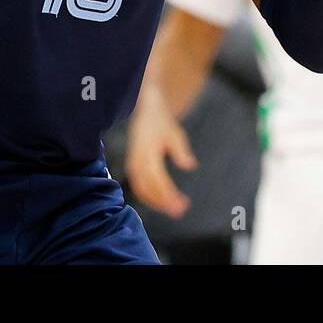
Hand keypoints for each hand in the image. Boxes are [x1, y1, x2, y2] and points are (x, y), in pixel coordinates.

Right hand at [125, 93, 197, 218]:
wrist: (147, 110)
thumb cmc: (163, 122)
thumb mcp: (175, 133)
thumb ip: (181, 151)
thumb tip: (190, 166)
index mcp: (148, 153)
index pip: (158, 181)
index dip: (169, 195)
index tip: (182, 205)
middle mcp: (137, 161)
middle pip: (149, 189)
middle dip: (163, 203)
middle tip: (180, 211)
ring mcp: (132, 164)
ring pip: (141, 190)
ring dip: (156, 202)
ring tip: (172, 209)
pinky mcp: (132, 166)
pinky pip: (138, 186)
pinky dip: (148, 197)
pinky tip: (161, 202)